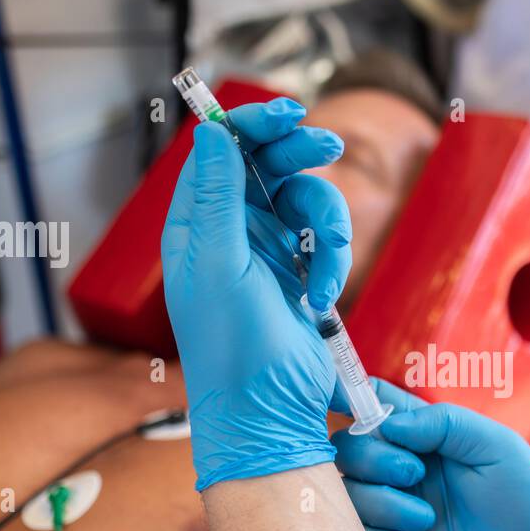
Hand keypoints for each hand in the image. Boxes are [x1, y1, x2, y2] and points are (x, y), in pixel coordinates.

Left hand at [162, 99, 351, 489]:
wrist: (270, 415)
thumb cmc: (234, 351)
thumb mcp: (220, 267)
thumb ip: (218, 197)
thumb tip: (215, 133)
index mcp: (196, 225)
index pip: (220, 151)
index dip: (252, 124)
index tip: (288, 115)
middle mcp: (229, 232)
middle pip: (268, 164)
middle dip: (299, 155)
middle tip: (327, 145)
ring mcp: (266, 252)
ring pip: (308, 202)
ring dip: (328, 231)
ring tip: (325, 277)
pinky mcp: (299, 275)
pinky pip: (326, 242)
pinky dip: (333, 264)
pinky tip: (323, 298)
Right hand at [332, 380, 529, 530]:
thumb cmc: (529, 502)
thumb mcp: (494, 445)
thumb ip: (442, 422)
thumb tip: (386, 424)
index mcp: (426, 440)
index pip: (374, 407)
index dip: (353, 398)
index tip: (352, 405)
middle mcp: (403, 474)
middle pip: (347, 449)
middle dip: (371, 457)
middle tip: (414, 475)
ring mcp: (394, 515)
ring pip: (346, 495)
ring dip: (380, 502)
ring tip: (427, 520)